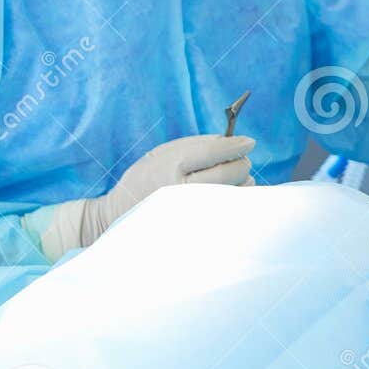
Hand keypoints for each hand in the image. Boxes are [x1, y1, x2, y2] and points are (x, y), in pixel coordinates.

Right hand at [33, 134, 255, 260]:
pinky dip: (237, 198)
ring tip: (230, 179)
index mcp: (170, 167)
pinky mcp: (202, 227)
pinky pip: (233, 209)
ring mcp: (194, 212)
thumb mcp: (159, 155)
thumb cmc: (145, 180)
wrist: (120, 218)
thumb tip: (230, 141)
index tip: (249, 142)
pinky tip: (227, 194)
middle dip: (241, 162)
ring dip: (242, 181)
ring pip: (239, 191)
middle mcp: (183, 190)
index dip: (236, 145)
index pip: (213, 152)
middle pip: (232, 171)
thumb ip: (194, 145)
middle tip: (239, 160)